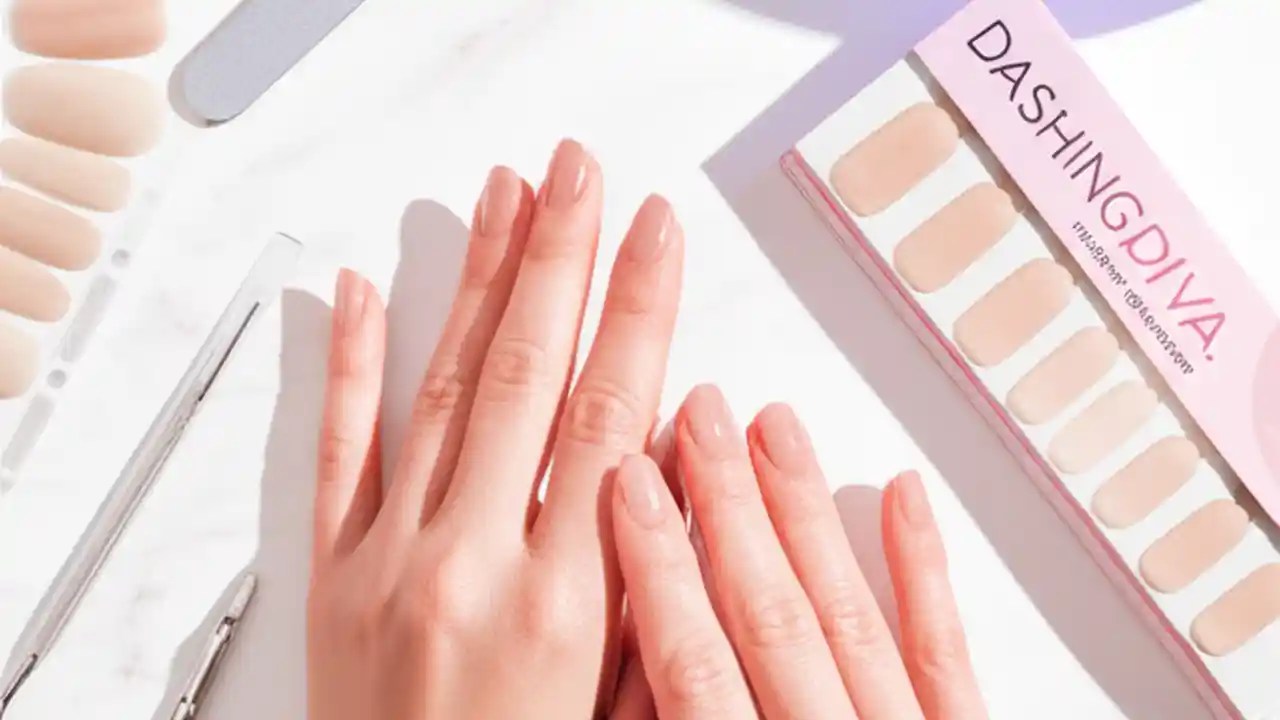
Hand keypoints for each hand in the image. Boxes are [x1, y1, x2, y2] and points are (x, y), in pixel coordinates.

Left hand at [306, 140, 682, 718]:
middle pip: (528, 375)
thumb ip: (659, 584)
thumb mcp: (630, 703)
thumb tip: (677, 466)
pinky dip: (348, 363)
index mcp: (562, 602)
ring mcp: (390, 561)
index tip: (656, 232)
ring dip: (478, 283)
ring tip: (504, 200)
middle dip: (561, 258)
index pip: (613, 415)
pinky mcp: (333, 575)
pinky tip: (359, 292)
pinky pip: (339, 450)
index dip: (641, 309)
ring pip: (442, 390)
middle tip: (579, 175)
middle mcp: (470, 564)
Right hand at [613, 386, 987, 718]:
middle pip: (772, 615)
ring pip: (848, 614)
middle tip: (702, 415)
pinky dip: (921, 567)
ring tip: (774, 426)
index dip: (659, 568)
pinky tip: (900, 493)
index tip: (633, 484)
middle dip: (730, 507)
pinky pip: (944, 651)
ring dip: (806, 512)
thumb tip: (628, 661)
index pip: (695, 665)